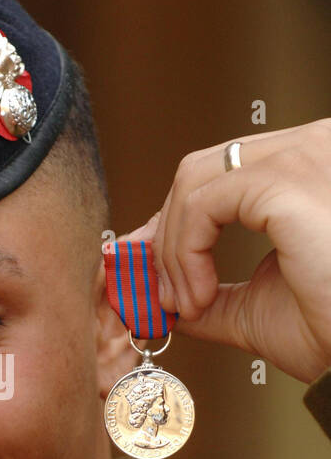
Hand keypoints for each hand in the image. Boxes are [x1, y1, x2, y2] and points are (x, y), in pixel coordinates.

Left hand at [132, 120, 330, 384]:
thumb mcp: (256, 309)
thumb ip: (209, 294)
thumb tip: (159, 297)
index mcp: (309, 170)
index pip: (221, 172)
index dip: (173, 218)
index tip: (147, 266)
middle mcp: (311, 149)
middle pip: (200, 169)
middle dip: (163, 234)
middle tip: (161, 293)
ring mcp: (302, 157)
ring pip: (194, 182)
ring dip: (172, 249)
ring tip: (186, 302)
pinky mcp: (287, 181)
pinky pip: (202, 204)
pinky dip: (184, 252)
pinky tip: (199, 295)